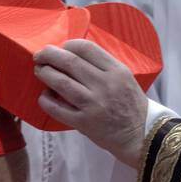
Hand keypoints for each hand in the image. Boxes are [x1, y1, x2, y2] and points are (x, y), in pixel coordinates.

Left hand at [34, 40, 149, 166]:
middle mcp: (105, 85)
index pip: (86, 48)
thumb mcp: (125, 79)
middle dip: (49, 55)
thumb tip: (73, 55)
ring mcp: (93, 104)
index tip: (61, 48)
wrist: (141, 136)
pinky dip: (45, 100)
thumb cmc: (131, 106)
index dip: (67, 45)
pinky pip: (57, 108)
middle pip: (70, 61)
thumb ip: (104, 66)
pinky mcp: (84, 123)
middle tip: (40, 56)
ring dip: (45, 74)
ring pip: (60, 82)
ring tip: (40, 71)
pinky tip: (44, 96)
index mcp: (117, 72)